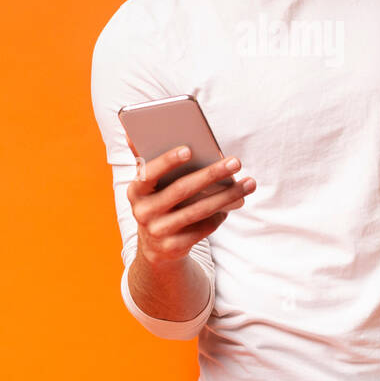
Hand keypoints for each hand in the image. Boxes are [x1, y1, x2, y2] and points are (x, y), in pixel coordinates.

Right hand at [125, 144, 255, 267]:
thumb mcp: (149, 185)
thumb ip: (146, 159)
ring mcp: (158, 231)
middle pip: (181, 190)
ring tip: (248, 183)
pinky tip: (233, 204)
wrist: (154, 247)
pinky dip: (219, 215)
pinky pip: (203, 229)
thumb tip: (131, 133)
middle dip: (211, 174)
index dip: (168, 160)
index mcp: (136, 190)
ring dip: (226, 195)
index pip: (149, 172)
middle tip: (235, 162)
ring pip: (197, 210)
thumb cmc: (159, 202)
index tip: (190, 149)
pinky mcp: (173, 247)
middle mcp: (143, 211)